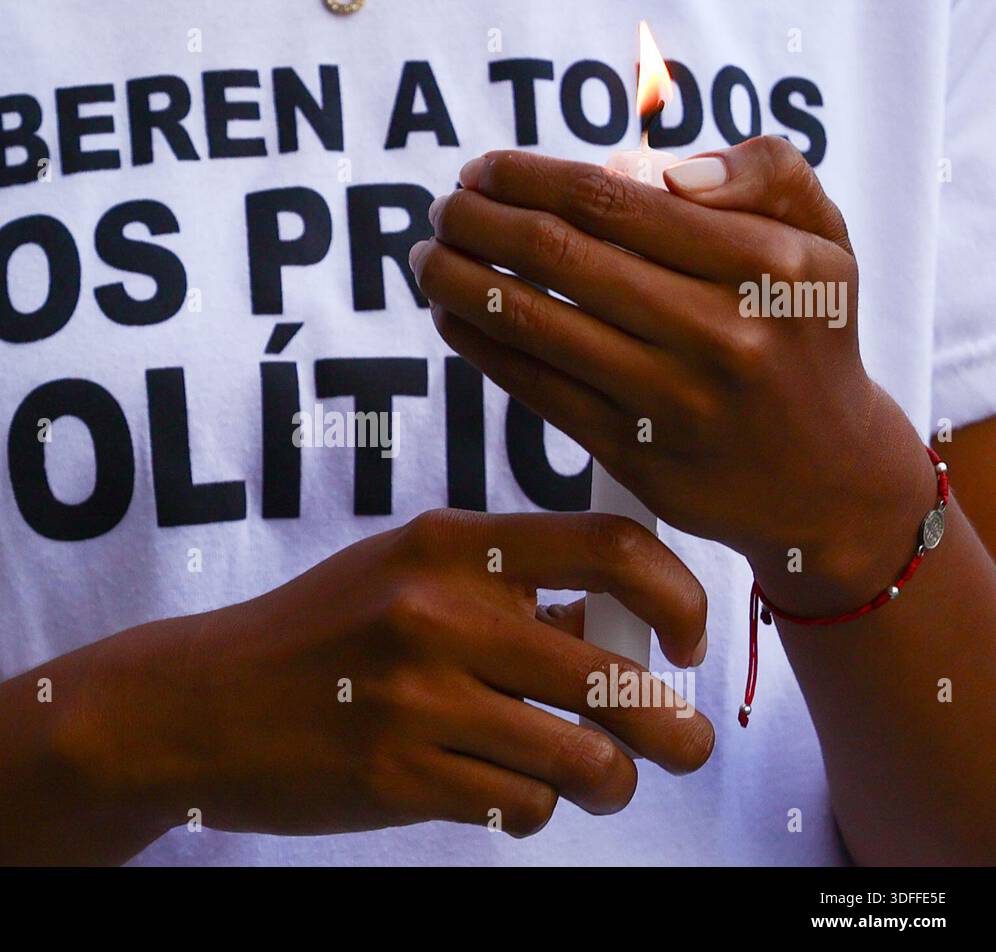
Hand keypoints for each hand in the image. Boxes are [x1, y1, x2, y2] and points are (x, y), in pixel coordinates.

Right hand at [74, 509, 711, 838]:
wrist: (202, 701)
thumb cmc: (317, 636)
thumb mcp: (404, 578)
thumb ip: (507, 593)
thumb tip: (621, 628)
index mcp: (448, 545)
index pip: (607, 544)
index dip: (678, 592)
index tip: (687, 637)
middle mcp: (438, 612)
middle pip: (615, 673)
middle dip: (674, 726)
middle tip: (685, 742)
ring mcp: (416, 697)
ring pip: (581, 757)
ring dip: (609, 780)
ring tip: (599, 780)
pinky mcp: (397, 774)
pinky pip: (519, 805)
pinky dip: (531, 810)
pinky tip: (504, 795)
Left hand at [411, 136, 934, 614]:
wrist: (828, 476)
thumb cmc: (806, 336)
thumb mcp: (824, 242)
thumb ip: (764, 174)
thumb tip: (659, 169)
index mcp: (762, 267)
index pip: (613, 201)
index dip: (528, 178)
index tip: (482, 169)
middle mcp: (719, 334)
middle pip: (560, 256)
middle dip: (479, 222)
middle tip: (443, 208)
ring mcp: (671, 402)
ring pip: (535, 324)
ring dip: (461, 281)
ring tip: (428, 256)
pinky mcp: (634, 455)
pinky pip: (536, 389)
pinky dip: (481, 345)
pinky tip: (450, 316)